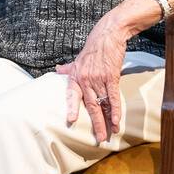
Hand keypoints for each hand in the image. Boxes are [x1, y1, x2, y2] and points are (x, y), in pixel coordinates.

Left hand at [55, 15, 129, 141]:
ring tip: (110, 133)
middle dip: (96, 123)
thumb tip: (57, 70)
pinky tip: (116, 120)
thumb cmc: (94, 48)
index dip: (72, 107)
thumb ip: (68, 68)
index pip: (72, 95)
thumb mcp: (78, 58)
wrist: (108, 35)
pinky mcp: (111, 76)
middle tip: (99, 138)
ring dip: (108, 120)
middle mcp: (86, 79)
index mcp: (76, 76)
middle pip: (90, 105)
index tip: (71, 120)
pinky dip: (115, 109)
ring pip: (103, 103)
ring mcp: (99, 78)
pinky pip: (113, 96)